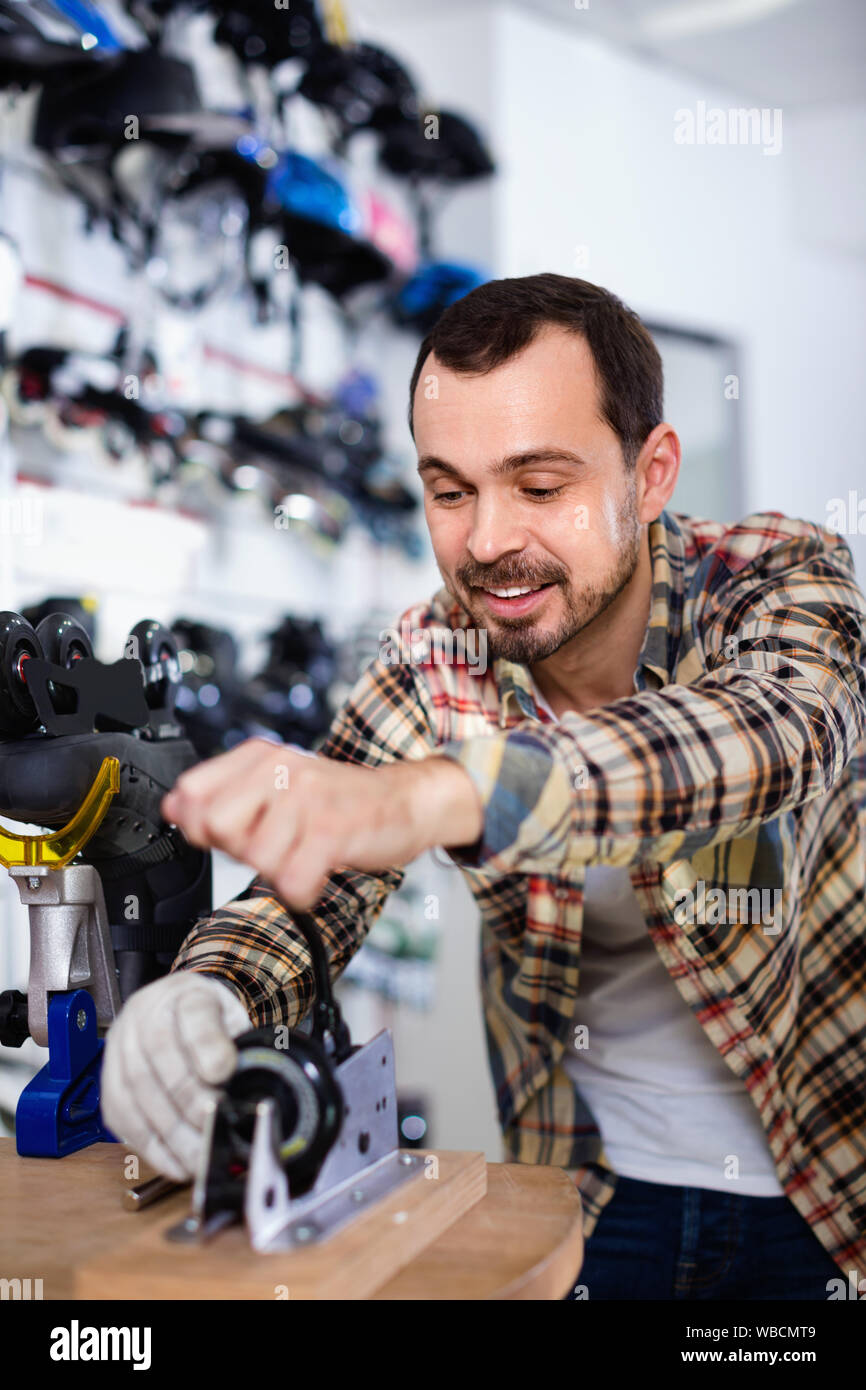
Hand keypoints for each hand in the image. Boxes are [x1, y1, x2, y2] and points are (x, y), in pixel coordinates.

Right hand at [101, 971, 250, 1181]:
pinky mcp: (108, 1079)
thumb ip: (238, 1046)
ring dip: (168, 1132)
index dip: (206, 1045)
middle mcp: (143, 1013)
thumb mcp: (233, 1020)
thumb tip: (239, 1085)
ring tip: (197, 1158)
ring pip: (135, 1089)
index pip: (194, 1012)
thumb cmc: (210, 1022)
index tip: (224, 1072)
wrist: (177, 1011)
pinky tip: (173, 1162)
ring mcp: (120, 1046)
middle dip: (188, 1100)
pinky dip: (147, 1144)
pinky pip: (120, 1115)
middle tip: (213, 1130)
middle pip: (159, 1056)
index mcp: (184, 993)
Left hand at [160, 738, 482, 909]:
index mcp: (260, 756)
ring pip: (254, 859)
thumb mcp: (276, 787)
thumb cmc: (339, 801)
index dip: (198, 824)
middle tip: (272, 844)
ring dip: (277, 871)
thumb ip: (223, 797)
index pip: (191, 791)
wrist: (404, 801)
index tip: (226, 832)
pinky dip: (302, 891)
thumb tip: (173, 809)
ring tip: (302, 854)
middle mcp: (281, 769)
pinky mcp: (332, 830)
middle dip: (236, 848)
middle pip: (214, 826)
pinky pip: (291, 881)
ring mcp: (307, 798)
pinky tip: (315, 874)